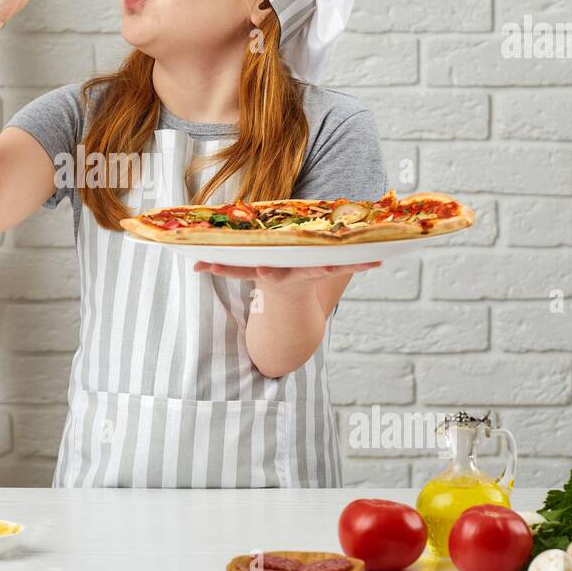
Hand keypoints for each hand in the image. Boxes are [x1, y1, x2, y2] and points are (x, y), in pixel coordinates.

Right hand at [193, 260, 381, 292]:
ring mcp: (307, 275)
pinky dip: (362, 264)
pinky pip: (346, 267)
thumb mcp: (244, 273)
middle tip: (294, 268)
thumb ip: (220, 267)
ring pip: (327, 270)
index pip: (246, 271)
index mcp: (264, 274)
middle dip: (297, 269)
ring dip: (342, 266)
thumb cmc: (269, 277)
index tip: (242, 267)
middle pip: (291, 272)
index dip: (237, 269)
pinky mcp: (326, 272)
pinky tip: (378, 260)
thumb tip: (192, 263)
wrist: (292, 309)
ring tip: (361, 261)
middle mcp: (285, 276)